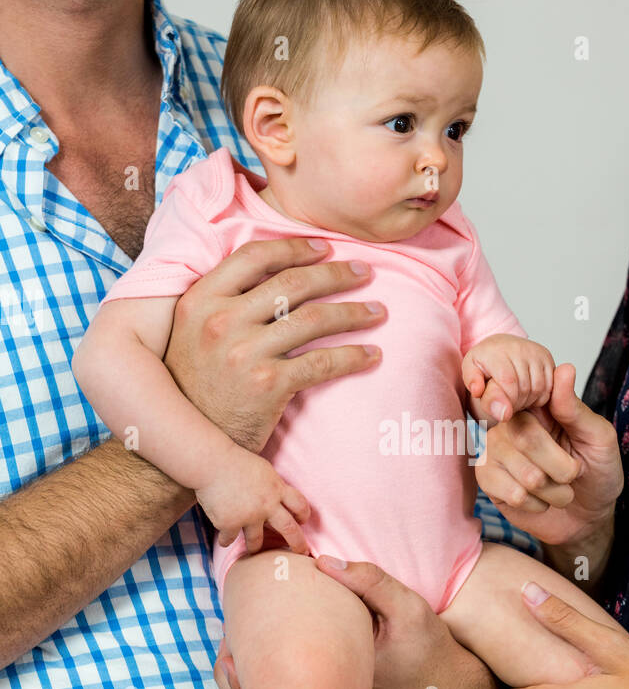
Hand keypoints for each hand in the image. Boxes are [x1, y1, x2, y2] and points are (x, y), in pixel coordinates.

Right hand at [164, 237, 385, 454]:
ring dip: (354, 313)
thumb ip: (223, 300)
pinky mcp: (267, 385)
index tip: (325, 248)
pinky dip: (353, 356)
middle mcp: (220, 321)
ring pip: (313, 319)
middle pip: (292, 284)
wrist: (190, 440)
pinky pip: (322, 363)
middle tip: (365, 272)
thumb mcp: (192, 332)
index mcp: (200, 300)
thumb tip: (277, 271)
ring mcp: (244, 353)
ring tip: (378, 311)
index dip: (294, 248)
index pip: (254, 257)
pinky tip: (372, 355)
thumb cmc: (197, 383)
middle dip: (336, 274)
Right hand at [196, 445, 310, 554]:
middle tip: (300, 551)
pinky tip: (224, 540)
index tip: (302, 521)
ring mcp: (249, 517)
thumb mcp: (262, 469)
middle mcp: (267, 505)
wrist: (210, 463)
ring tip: (253, 550)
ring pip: (256, 541)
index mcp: (276, 488)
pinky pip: (229, 539)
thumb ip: (272, 485)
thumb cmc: (234, 461)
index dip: (303, 514)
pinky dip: (226, 540)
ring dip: (255, 547)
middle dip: (298, 543)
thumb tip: (279, 497)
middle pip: (289, 529)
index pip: (300, 504)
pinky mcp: (229, 524)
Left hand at [212, 556, 501, 688]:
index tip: (230, 639)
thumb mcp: (409, 609)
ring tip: (240, 667)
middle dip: (241, 682)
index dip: (243, 664)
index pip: (276, 682)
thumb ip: (370, 582)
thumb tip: (323, 561)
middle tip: (226, 652)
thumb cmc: (431, 651)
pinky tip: (276, 685)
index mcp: (344, 685)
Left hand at [462, 334, 554, 422]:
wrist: (500, 348)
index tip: (500, 407)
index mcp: (496, 350)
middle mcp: (518, 347)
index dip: (506, 401)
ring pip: (538, 389)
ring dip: (528, 401)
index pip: (508, 382)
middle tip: (506, 403)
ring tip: (515, 399)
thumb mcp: (471, 372)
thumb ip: (473, 384)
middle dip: (515, 403)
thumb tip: (478, 391)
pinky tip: (527, 394)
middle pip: (524, 388)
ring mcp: (535, 351)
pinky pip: (548, 387)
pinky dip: (539, 397)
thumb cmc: (485, 363)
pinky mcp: (547, 357)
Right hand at [476, 362, 623, 546]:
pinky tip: (541, 501)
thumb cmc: (596, 472)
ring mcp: (496, 451)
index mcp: (537, 406)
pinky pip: (513, 493)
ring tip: (560, 490)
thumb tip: (564, 369)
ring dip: (555, 491)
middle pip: (525, 437)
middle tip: (574, 474)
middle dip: (562, 467)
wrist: (588, 517)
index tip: (549, 428)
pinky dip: (538, 504)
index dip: (531, 409)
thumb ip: (575, 408)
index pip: (520, 394)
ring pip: (525, 473)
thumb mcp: (598, 438)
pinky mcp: (488, 480)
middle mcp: (511, 424)